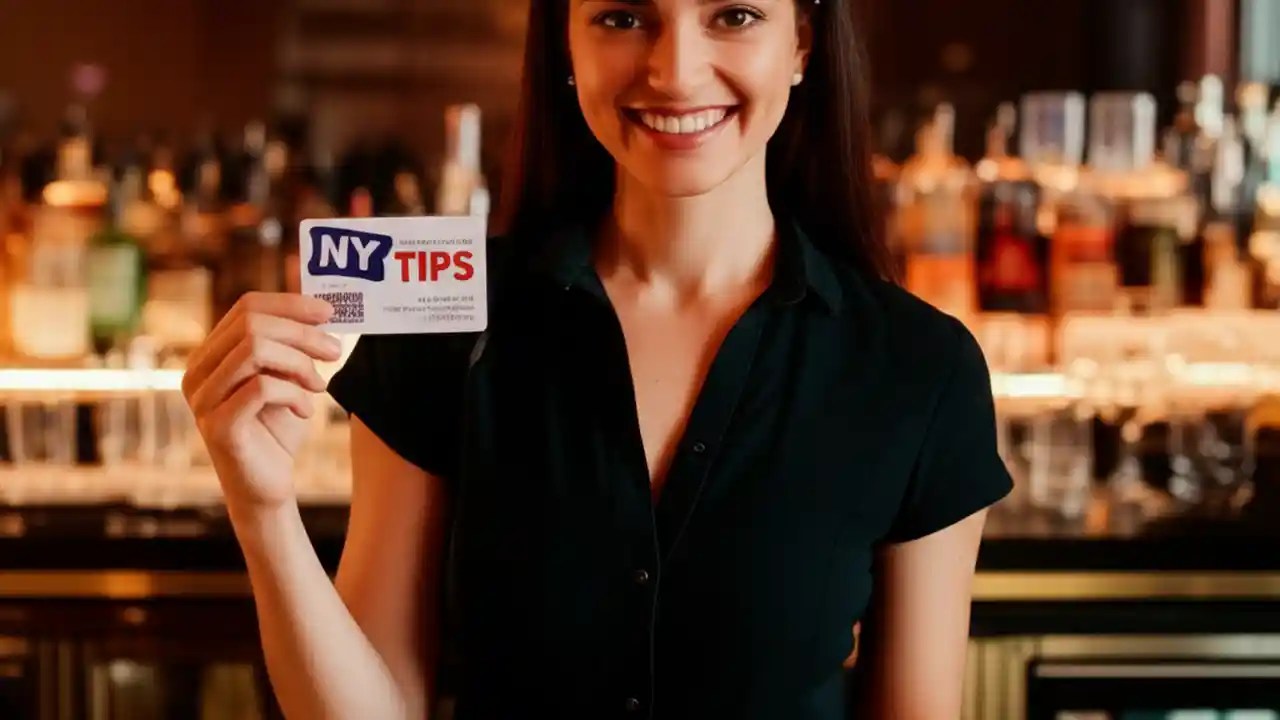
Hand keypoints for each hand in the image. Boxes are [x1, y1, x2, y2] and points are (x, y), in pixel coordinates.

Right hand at [183, 292, 341, 508]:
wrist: (267, 487)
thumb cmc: (277, 429)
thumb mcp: (287, 378)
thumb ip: (291, 345)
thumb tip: (320, 307)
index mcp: (211, 354)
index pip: (246, 307)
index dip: (291, 303)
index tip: (329, 311)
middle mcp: (197, 372)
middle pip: (252, 324)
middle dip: (302, 333)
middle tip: (335, 351)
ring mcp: (203, 399)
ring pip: (255, 350)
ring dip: (299, 364)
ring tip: (319, 385)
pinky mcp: (218, 425)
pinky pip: (261, 388)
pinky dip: (293, 394)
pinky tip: (306, 411)